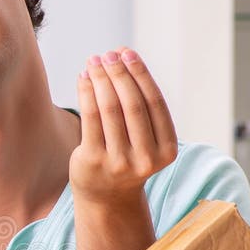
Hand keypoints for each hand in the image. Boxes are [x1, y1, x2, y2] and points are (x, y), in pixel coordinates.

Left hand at [69, 49, 176, 205]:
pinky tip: (83, 78)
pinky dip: (86, 93)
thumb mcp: (144, 136)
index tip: (127, 52)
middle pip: (132, 104)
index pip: (155, 102)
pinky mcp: (94, 161)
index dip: (140, 74)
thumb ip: (139, 103)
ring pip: (110, 109)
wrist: (106, 196)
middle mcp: (146, 159)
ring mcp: (119, 162)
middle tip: (107, 54)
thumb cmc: (127, 155)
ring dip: (100, 79)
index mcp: (166, 150)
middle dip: (119, 73)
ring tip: (93, 62)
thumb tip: (123, 55)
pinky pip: (90, 118)